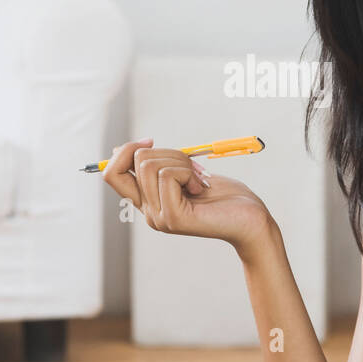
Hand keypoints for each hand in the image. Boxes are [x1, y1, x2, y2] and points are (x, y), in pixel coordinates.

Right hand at [101, 138, 275, 252]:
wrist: (250, 220)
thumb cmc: (223, 196)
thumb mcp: (184, 173)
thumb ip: (157, 165)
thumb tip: (122, 147)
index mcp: (148, 202)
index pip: (112, 174)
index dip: (125, 151)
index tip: (151, 141)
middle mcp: (149, 212)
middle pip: (134, 161)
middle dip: (167, 151)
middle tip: (192, 167)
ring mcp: (158, 217)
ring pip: (150, 165)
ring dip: (181, 161)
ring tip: (199, 180)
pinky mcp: (173, 218)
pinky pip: (168, 176)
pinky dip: (188, 172)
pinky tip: (202, 189)